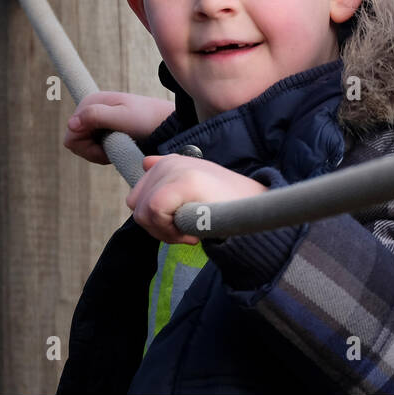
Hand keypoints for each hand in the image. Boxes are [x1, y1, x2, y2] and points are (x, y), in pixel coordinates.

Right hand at [64, 91, 174, 163]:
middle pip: (76, 143)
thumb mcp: (123, 117)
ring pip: (84, 148)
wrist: (167, 124)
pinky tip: (121, 146)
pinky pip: (94, 149)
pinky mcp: (104, 131)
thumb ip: (96, 117)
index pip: (71, 135)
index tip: (108, 147)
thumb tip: (71, 124)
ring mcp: (97, 121)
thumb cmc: (147, 119)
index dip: (87, 148)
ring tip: (121, 146)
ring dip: (100, 153)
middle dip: (94, 152)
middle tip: (117, 148)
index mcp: (90, 103)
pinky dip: (105, 153)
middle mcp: (90, 111)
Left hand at [125, 154, 268, 243]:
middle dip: (157, 227)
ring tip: (191, 232)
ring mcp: (175, 169)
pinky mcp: (181, 181)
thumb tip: (146, 162)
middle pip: (136, 206)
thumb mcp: (195, 184)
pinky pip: (155, 212)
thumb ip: (169, 177)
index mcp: (170, 161)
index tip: (180, 224)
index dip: (155, 219)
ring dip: (165, 232)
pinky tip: (193, 233)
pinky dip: (170, 231)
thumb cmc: (228, 202)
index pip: (138, 196)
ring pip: (143, 212)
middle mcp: (169, 161)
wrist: (257, 208)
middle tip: (187, 231)